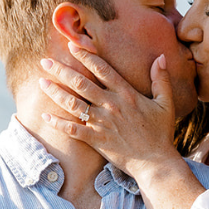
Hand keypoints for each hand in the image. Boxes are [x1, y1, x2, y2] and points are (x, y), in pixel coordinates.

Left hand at [39, 44, 181, 176]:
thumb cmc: (161, 133)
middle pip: (81, 83)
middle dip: (61, 71)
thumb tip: (161, 57)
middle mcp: (111, 105)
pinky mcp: (97, 140)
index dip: (86, 56)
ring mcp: (102, 123)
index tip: (72, 45)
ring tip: (42, 83)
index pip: (102, 69)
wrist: (156, 162)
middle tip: (45, 62)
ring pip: (74, 104)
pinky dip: (59, 123)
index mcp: (126, 94)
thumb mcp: (166, 104)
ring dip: (56, 93)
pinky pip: (73, 130)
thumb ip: (161, 79)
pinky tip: (46, 116)